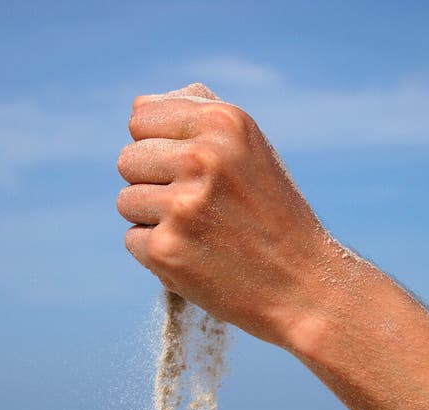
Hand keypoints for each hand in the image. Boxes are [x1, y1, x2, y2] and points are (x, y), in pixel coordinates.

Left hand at [117, 83, 331, 347]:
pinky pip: (132, 240)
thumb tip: (139, 105)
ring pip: (126, 201)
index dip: (158, 147)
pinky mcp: (166, 249)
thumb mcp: (251, 150)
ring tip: (199, 234)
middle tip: (196, 209)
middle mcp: (202, 157)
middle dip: (152, 185)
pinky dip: (156, 253)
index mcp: (224, 123)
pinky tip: (195, 257)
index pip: (140, 118)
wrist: (302, 286)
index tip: (188, 172)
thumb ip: (199, 117)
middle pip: (128, 160)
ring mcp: (181, 206)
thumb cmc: (272, 217)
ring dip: (152, 220)